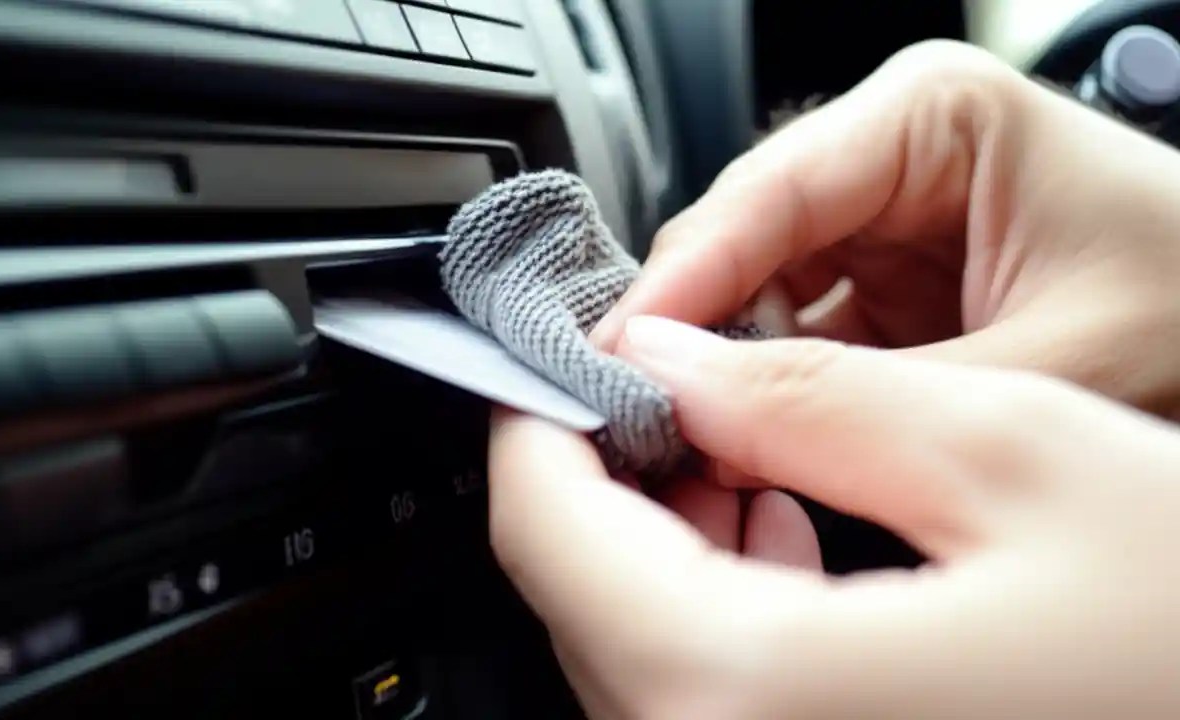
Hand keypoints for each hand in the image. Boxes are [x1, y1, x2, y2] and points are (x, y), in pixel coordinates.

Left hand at [490, 318, 1179, 718]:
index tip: (563, 357)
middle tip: (671, 389)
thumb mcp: (1021, 464)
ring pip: (638, 649)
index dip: (540, 419)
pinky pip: (707, 697)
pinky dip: (718, 610)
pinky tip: (791, 544)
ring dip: (662, 541)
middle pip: (581, 596)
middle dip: (611, 477)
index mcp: (753, 690)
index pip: (546, 531)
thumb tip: (675, 363)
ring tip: (743, 455)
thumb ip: (813, 403)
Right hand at [591, 40, 1179, 418]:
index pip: (764, 194)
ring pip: (749, 295)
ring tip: (696, 447)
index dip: (678, 285)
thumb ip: (873, 397)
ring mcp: (879, 221)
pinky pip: (788, 334)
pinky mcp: (880, 286)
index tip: (617, 363)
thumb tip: (707, 412)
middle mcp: (890, 156)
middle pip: (738, 243)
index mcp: (930, 115)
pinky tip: (751, 439)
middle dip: (692, 335)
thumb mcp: (1049, 361)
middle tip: (647, 425)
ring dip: (724, 370)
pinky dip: (766, 390)